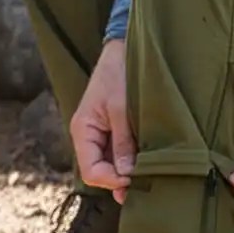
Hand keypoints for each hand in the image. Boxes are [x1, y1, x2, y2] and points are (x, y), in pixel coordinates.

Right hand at [70, 39, 133, 203]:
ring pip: (112, 166)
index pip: (91, 171)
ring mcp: (102, 135)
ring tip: (151, 175)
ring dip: (129, 172)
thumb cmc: (120, 73)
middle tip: (148, 184)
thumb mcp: (122, 108)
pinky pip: (120, 154)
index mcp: (83, 130)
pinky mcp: (114, 131)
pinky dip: (133, 161)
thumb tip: (125, 174)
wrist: (126, 49)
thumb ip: (123, 142)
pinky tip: (149, 162)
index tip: (135, 179)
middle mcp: (89, 137)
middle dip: (121, 180)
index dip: (112, 180)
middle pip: (100, 173)